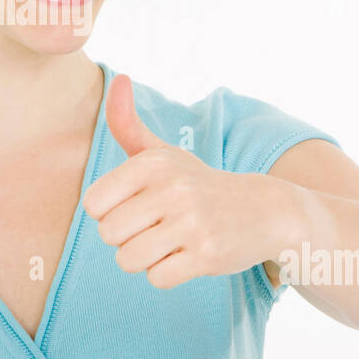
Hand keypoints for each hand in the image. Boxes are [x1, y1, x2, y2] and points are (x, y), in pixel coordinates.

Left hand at [81, 75, 296, 288]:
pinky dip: (167, 273)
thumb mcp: (163, 153)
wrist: (264, 211)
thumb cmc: (198, 184)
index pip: (93, 204)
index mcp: (153, 162)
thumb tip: (118, 79)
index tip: (136, 206)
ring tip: (169, 242)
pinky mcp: (207, 255)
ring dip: (145, 259)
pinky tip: (187, 255)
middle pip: (108, 234)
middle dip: (126, 238)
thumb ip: (128, 124)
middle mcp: (172, 188)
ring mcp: (191, 223)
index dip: (110, 212)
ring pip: (128, 260)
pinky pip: (157, 279)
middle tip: (155, 227)